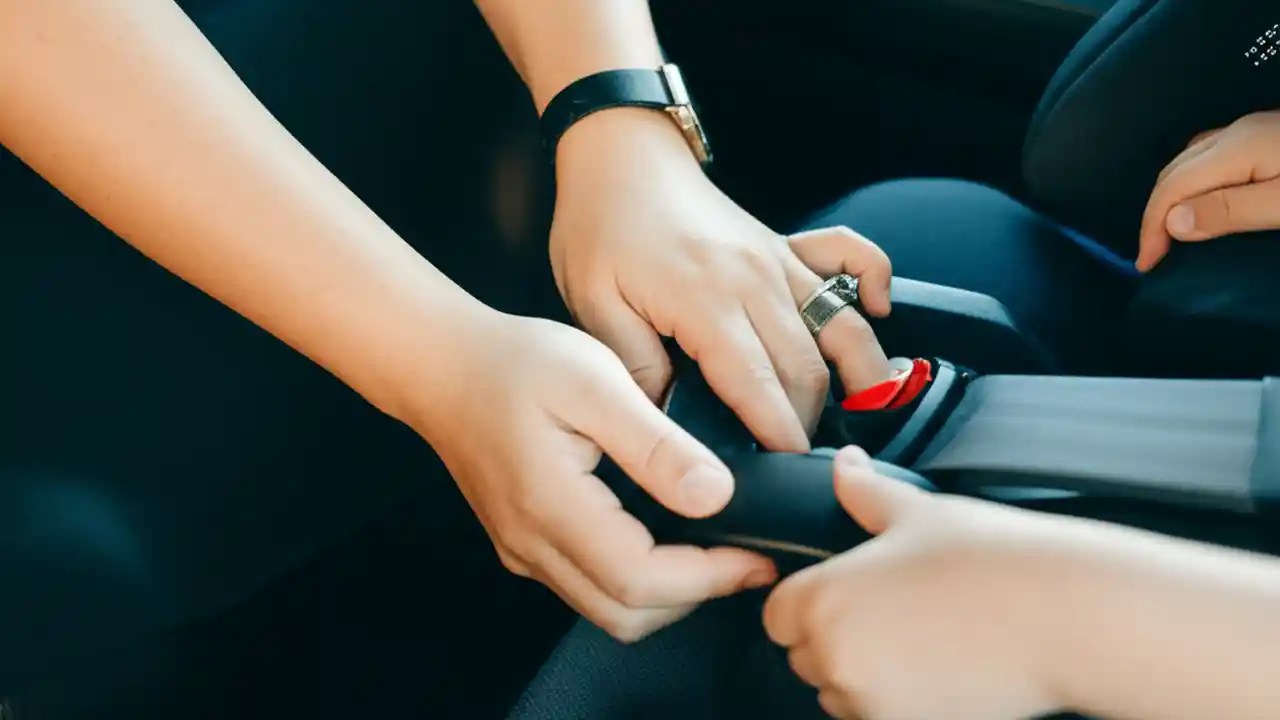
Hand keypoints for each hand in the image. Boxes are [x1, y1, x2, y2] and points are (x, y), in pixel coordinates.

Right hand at [414, 311, 776, 641]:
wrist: (441, 365)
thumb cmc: (513, 362)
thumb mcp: (595, 381)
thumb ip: (656, 444)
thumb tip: (716, 495)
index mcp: (551, 506)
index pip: (641, 580)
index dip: (709, 577)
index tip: (758, 554)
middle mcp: (532, 545)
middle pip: (627, 614)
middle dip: (697, 594)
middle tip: (747, 555)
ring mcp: (524, 550)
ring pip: (609, 608)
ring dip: (669, 592)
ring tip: (717, 548)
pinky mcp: (525, 544)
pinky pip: (589, 585)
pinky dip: (638, 579)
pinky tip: (666, 534)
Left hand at [550, 109, 892, 450]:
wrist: (621, 156)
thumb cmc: (601, 228)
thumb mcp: (593, 306)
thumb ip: (634, 365)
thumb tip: (664, 419)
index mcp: (706, 301)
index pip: (758, 386)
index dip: (778, 436)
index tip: (786, 473)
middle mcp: (755, 280)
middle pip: (806, 369)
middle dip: (810, 423)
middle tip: (802, 463)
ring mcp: (778, 259)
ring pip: (840, 327)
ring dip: (860, 373)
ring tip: (867, 416)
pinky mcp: (786, 245)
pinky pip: (852, 258)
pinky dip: (875, 284)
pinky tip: (877, 314)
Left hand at [762, 447, 1075, 719]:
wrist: (1064, 617)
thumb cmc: (993, 560)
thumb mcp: (919, 511)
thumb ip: (865, 492)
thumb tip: (845, 467)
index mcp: (825, 598)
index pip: (777, 616)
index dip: (805, 604)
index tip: (844, 595)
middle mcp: (835, 657)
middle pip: (805, 658)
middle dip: (836, 640)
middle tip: (891, 616)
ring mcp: (869, 702)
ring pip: (841, 693)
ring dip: (864, 675)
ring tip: (920, 642)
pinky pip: (878, 718)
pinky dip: (897, 702)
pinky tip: (938, 671)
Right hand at [1137, 110, 1279, 270]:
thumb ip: (1231, 211)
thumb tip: (1171, 222)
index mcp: (1235, 148)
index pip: (1173, 185)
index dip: (1152, 226)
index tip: (1146, 264)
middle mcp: (1236, 133)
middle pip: (1175, 170)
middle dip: (1156, 212)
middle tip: (1154, 252)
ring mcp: (1252, 131)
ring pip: (1191, 161)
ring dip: (1173, 196)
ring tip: (1171, 230)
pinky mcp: (1266, 137)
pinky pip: (1211, 159)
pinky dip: (1193, 184)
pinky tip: (1203, 200)